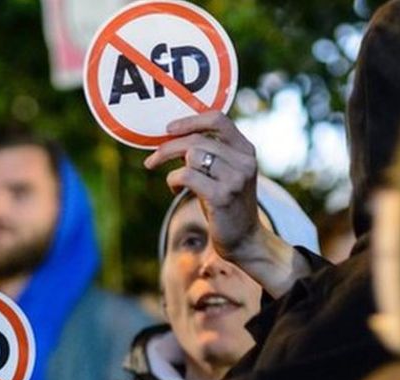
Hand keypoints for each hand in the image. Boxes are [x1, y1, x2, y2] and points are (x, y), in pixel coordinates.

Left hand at [144, 111, 260, 262]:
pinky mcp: (222, 196)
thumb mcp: (224, 173)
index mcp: (246, 150)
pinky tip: (175, 190)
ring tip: (175, 181)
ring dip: (173, 167)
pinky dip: (173, 180)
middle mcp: (244, 161)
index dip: (190, 121)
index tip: (169, 129)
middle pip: (197, 139)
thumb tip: (172, 136)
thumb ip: (209, 153)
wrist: (245, 240)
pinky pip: (186, 175)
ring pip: (191, 154)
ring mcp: (235, 179)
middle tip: (153, 160)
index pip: (218, 119)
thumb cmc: (227, 204)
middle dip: (168, 148)